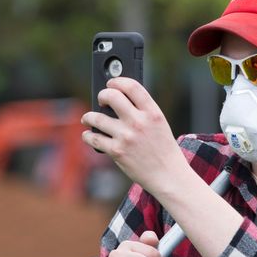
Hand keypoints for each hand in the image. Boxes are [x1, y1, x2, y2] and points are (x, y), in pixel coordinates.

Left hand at [80, 77, 189, 193]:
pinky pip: (93, 138)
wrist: (168, 175)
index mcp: (152, 112)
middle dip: (102, 95)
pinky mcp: (116, 151)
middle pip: (111, 96)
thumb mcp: (160, 124)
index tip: (111, 83)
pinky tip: (89, 135)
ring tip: (88, 119)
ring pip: (96, 117)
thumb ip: (143, 110)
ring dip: (89, 117)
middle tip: (101, 100)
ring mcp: (126, 137)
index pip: (131, 86)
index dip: (117, 81)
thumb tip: (118, 98)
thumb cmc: (163, 149)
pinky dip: (88, 136)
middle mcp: (139, 122)